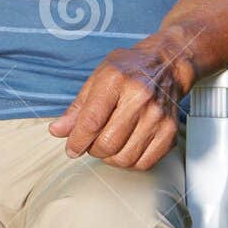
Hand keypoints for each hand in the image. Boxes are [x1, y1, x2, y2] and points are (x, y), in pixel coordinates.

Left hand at [48, 45, 191, 170]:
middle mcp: (140, 99)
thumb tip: (57, 130)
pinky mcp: (170, 131)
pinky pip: (144, 162)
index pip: (92, 121)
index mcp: (116, 81)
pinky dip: (129, 162)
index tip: (71, 149)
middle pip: (108, 143)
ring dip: (109, 158)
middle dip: (91, 149)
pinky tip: (124, 149)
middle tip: (90, 143)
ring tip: (106, 145)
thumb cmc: (129, 69)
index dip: (77, 141)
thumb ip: (77, 107)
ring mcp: (158, 117)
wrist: (166, 64)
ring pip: (125, 158)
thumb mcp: (97, 78)